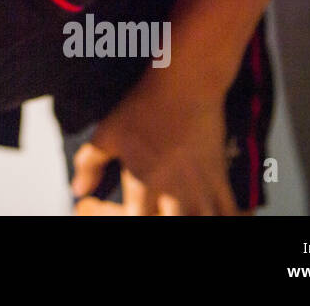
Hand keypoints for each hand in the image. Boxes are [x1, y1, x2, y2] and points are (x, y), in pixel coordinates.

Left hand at [69, 70, 237, 215]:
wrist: (185, 84)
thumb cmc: (142, 106)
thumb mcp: (108, 132)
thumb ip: (90, 163)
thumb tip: (77, 190)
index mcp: (143, 181)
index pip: (133, 220)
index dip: (117, 219)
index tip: (109, 209)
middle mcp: (173, 189)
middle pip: (170, 225)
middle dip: (159, 224)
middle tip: (149, 213)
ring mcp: (200, 186)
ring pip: (204, 222)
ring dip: (194, 222)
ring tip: (182, 215)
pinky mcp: (220, 177)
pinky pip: (232, 212)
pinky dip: (230, 218)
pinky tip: (214, 215)